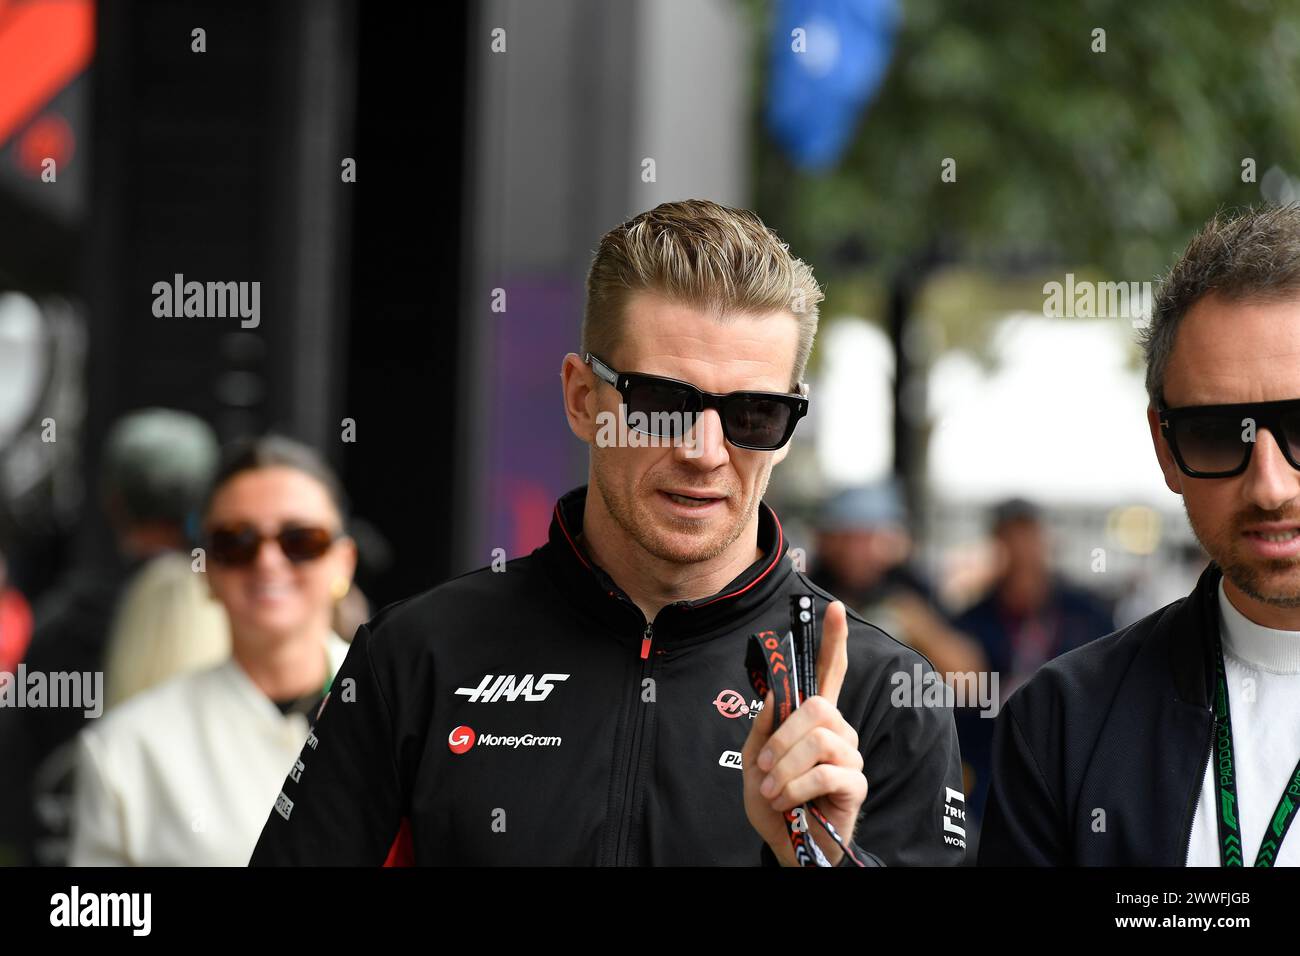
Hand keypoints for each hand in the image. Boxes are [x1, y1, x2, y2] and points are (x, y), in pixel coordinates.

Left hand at [741, 600, 867, 865]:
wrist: (786, 844)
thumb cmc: (774, 801)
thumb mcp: (755, 761)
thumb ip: (762, 727)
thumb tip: (775, 698)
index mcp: (814, 720)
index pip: (829, 672)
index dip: (832, 640)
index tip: (832, 607)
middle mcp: (837, 731)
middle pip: (817, 707)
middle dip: (783, 737)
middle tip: (765, 767)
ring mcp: (849, 757)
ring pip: (819, 740)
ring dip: (786, 767)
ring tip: (773, 790)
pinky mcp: (856, 784)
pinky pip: (826, 773)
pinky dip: (798, 787)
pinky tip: (788, 801)